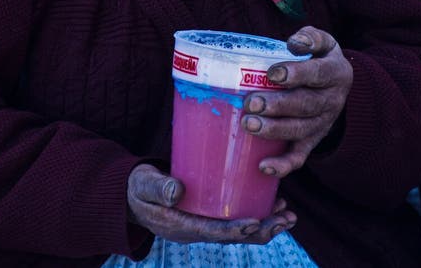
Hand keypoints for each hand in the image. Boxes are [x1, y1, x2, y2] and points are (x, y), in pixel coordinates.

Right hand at [127, 163, 295, 243]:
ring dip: (266, 223)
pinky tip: (272, 202)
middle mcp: (198, 229)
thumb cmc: (137, 188)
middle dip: (263, 229)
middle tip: (287, 217)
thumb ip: (158, 187)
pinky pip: (236, 219)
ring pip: (241, 229)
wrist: (132, 196)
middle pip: (235, 235)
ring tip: (288, 213)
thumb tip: (177, 192)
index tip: (256, 224)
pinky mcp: (209, 213)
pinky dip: (257, 213)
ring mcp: (205, 223)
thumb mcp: (143, 185)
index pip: (214, 232)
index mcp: (182, 226)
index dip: (236, 230)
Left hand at [242, 26, 352, 178]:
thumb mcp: (324, 43)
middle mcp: (332, 101)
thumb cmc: (321, 59)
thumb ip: (311, 37)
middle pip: (306, 106)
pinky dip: (283, 165)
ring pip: (300, 131)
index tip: (273, 73)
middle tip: (251, 103)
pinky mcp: (313, 140)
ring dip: (274, 130)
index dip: (297, 74)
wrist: (339, 86)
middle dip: (277, 105)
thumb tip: (295, 42)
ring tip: (249, 125)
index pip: (319, 74)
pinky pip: (299, 156)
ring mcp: (323, 124)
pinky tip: (263, 166)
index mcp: (336, 73)